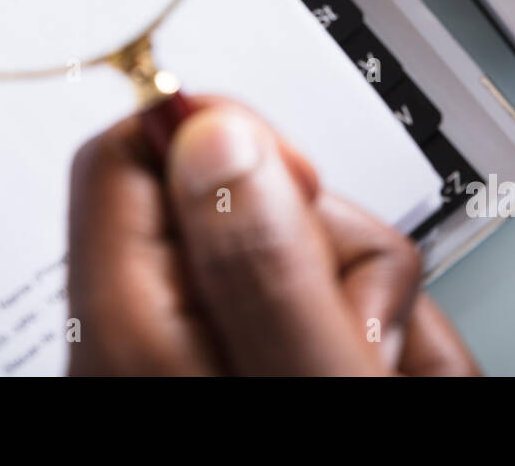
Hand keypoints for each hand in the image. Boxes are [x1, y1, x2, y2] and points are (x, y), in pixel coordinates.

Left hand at [66, 97, 478, 375]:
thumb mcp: (312, 382)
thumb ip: (265, 258)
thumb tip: (213, 132)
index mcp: (130, 328)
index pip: (133, 148)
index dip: (219, 132)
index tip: (294, 177)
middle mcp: (154, 335)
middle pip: (238, 192)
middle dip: (331, 243)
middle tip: (354, 328)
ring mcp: (208, 347)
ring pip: (301, 244)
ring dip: (369, 299)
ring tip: (382, 371)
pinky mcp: (256, 353)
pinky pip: (327, 296)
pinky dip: (375, 333)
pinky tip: (384, 376)